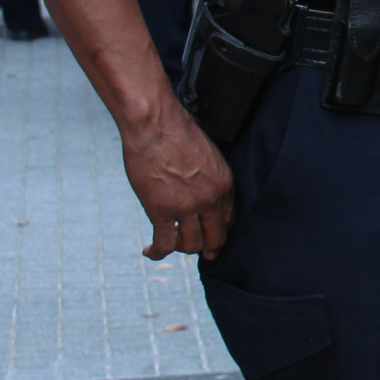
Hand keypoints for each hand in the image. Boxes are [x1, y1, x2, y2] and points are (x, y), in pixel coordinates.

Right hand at [119, 103, 234, 258]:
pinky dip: (157, 252)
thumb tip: (200, 194)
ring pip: (191, 245)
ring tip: (169, 244)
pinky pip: (165, 244)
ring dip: (181, 248)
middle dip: (209, 248)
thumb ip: (208, 178)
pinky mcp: (161, 211)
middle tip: (201, 253)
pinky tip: (150, 251)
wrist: (155, 126)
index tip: (212, 237)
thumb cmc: (177, 134)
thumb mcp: (207, 156)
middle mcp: (211, 199)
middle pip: (216, 238)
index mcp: (225, 184)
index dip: (220, 232)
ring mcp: (187, 207)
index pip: (229, 219)